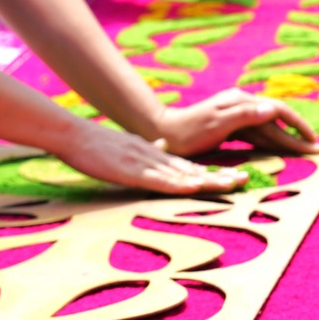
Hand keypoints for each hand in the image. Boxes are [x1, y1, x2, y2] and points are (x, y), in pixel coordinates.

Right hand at [55, 122, 248, 196]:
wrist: (74, 135)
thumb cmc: (96, 146)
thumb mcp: (126, 149)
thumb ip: (144, 154)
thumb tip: (159, 151)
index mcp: (154, 156)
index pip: (188, 167)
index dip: (212, 173)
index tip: (233, 177)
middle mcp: (154, 158)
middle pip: (192, 169)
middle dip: (219, 176)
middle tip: (244, 180)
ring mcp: (144, 163)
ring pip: (181, 174)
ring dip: (208, 179)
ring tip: (231, 183)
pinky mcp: (130, 170)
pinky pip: (158, 179)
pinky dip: (177, 183)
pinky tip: (193, 185)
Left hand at [154, 87, 318, 156]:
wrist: (162, 133)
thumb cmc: (187, 131)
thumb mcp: (216, 122)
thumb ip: (245, 115)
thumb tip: (272, 109)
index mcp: (240, 102)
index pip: (278, 110)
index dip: (298, 125)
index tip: (313, 140)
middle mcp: (241, 107)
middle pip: (276, 121)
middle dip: (298, 136)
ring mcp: (235, 117)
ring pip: (268, 130)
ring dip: (288, 141)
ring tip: (306, 152)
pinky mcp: (230, 129)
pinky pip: (257, 136)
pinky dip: (272, 144)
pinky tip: (281, 152)